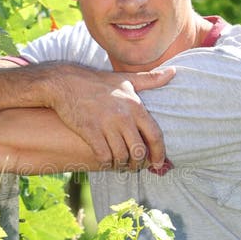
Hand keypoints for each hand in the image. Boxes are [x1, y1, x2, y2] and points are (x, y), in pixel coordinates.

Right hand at [46, 65, 174, 169]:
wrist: (66, 83)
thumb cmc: (98, 82)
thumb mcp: (126, 79)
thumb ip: (151, 80)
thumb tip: (174, 72)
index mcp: (135, 106)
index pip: (155, 135)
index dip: (159, 153)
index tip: (157, 163)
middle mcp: (123, 116)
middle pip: (138, 151)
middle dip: (138, 164)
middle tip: (134, 166)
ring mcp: (106, 125)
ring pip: (121, 156)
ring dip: (122, 165)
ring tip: (120, 165)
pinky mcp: (89, 131)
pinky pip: (103, 156)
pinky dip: (106, 163)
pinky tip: (106, 161)